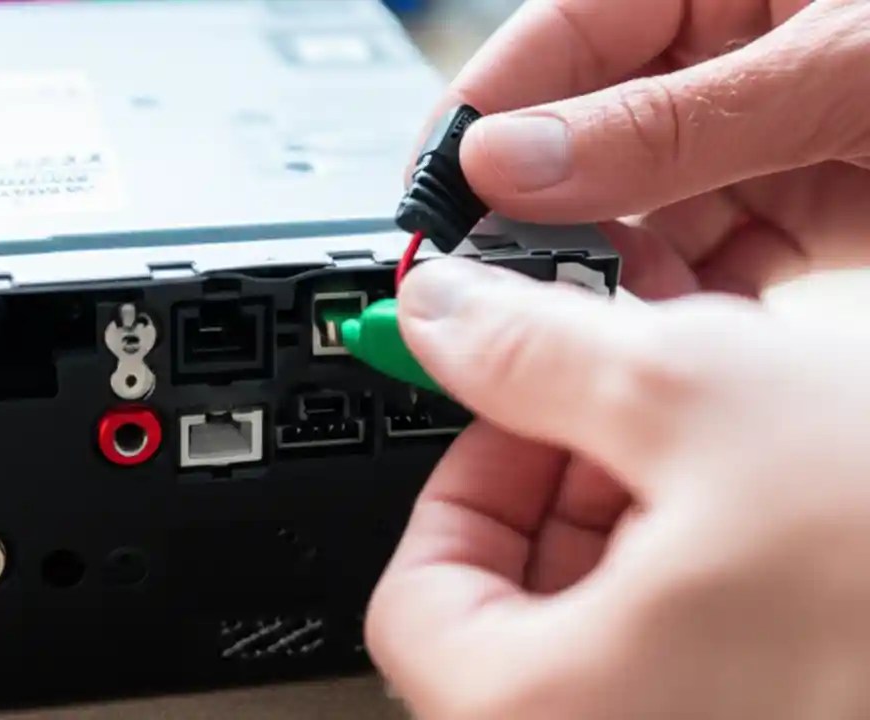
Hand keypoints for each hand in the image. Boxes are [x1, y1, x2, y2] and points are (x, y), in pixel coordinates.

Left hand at [365, 258, 869, 717]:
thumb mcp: (700, 400)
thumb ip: (536, 355)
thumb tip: (445, 319)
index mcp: (547, 713)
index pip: (413, 603)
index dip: (460, 480)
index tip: (516, 412)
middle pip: (514, 611)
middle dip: (562, 484)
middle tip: (621, 409)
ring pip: (607, 628)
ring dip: (636, 516)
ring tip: (710, 440)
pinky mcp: (760, 717)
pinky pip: (685, 650)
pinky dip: (696, 567)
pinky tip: (754, 498)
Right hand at [433, 0, 869, 298]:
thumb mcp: (831, 66)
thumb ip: (667, 123)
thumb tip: (509, 161)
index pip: (558, 39)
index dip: (484, 116)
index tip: (436, 195)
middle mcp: (724, 57)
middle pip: (584, 140)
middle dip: (544, 214)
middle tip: (502, 278)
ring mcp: (759, 139)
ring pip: (642, 216)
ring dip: (616, 272)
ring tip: (593, 317)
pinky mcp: (804, 210)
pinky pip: (717, 265)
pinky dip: (691, 306)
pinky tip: (669, 333)